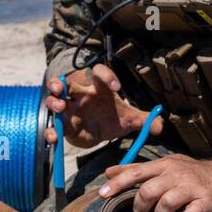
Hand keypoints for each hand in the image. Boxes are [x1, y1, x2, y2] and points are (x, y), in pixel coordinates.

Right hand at [43, 65, 162, 148]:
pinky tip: (53, 137)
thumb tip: (160, 125)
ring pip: (54, 100)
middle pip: (66, 83)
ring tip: (58, 108)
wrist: (99, 131)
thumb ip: (144, 121)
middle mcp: (80, 96)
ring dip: (53, 102)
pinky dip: (51, 131)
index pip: (100, 74)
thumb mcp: (129, 119)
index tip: (116, 87)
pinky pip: (53, 126)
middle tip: (61, 88)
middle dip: (60, 84)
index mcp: (99, 89)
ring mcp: (69, 110)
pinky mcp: (63, 125)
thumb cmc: (112, 118)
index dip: (107, 76)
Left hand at [99, 154, 211, 211]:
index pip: (136, 172)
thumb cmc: (192, 174)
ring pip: (166, 204)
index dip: (118, 183)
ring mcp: (192, 188)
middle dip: (140, 207)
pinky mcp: (206, 202)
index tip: (102, 194)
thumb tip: (109, 172)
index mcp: (164, 165)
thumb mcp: (166, 166)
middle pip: (148, 190)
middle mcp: (177, 174)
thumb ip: (137, 170)